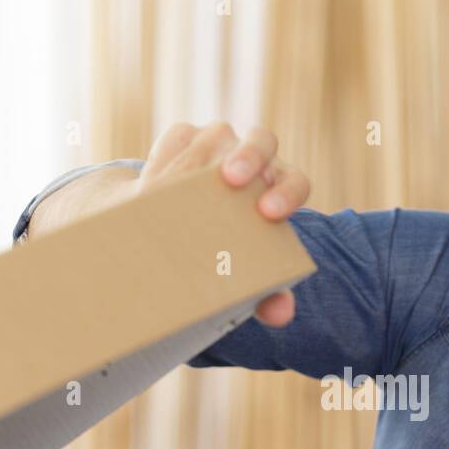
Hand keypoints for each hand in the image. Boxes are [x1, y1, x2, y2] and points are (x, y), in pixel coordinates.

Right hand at [137, 122, 308, 326]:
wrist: (183, 229)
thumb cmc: (228, 249)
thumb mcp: (247, 272)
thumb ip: (268, 294)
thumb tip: (281, 314)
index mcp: (281, 188)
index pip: (296, 182)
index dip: (287, 194)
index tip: (268, 212)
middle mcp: (256, 157)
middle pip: (261, 141)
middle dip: (248, 157)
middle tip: (230, 179)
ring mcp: (221, 141)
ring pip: (212, 140)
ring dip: (193, 164)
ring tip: (170, 194)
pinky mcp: (186, 135)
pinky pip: (178, 138)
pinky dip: (165, 158)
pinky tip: (152, 186)